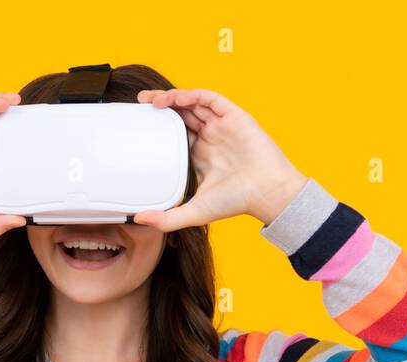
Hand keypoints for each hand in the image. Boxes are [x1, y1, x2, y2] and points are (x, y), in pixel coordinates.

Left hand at [131, 88, 309, 230]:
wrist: (267, 193)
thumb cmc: (237, 202)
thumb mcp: (195, 212)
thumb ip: (167, 219)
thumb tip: (138, 220)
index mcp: (201, 154)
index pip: (175, 132)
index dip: (158, 125)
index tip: (140, 123)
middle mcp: (210, 137)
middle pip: (182, 113)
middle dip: (161, 105)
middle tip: (140, 103)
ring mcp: (222, 125)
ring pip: (193, 103)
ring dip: (173, 97)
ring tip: (153, 100)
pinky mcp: (234, 116)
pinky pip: (211, 99)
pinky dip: (193, 95)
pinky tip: (177, 98)